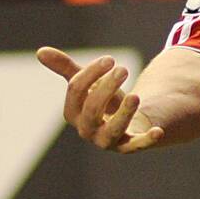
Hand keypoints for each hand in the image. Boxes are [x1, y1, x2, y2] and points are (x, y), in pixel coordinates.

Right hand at [37, 48, 164, 153]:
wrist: (126, 122)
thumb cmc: (103, 100)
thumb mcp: (87, 83)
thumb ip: (66, 68)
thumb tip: (40, 52)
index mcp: (73, 112)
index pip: (76, 91)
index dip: (91, 73)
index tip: (110, 59)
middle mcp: (87, 129)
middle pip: (92, 109)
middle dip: (106, 88)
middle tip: (123, 69)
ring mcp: (107, 140)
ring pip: (113, 129)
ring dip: (125, 113)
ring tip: (135, 96)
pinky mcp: (129, 147)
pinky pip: (137, 146)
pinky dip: (147, 140)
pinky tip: (159, 131)